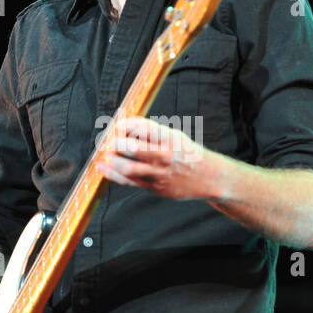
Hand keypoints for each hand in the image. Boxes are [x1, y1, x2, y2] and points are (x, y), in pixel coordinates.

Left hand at [96, 116, 218, 200]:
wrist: (208, 178)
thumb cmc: (187, 154)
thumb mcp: (175, 137)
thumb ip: (152, 133)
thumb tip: (124, 126)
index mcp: (169, 138)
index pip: (141, 127)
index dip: (124, 125)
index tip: (117, 126)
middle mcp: (164, 156)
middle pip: (131, 147)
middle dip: (115, 142)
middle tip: (109, 141)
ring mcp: (159, 173)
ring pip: (127, 167)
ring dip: (111, 160)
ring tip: (106, 155)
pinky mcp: (154, 188)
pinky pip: (129, 181)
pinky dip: (112, 174)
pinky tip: (103, 168)